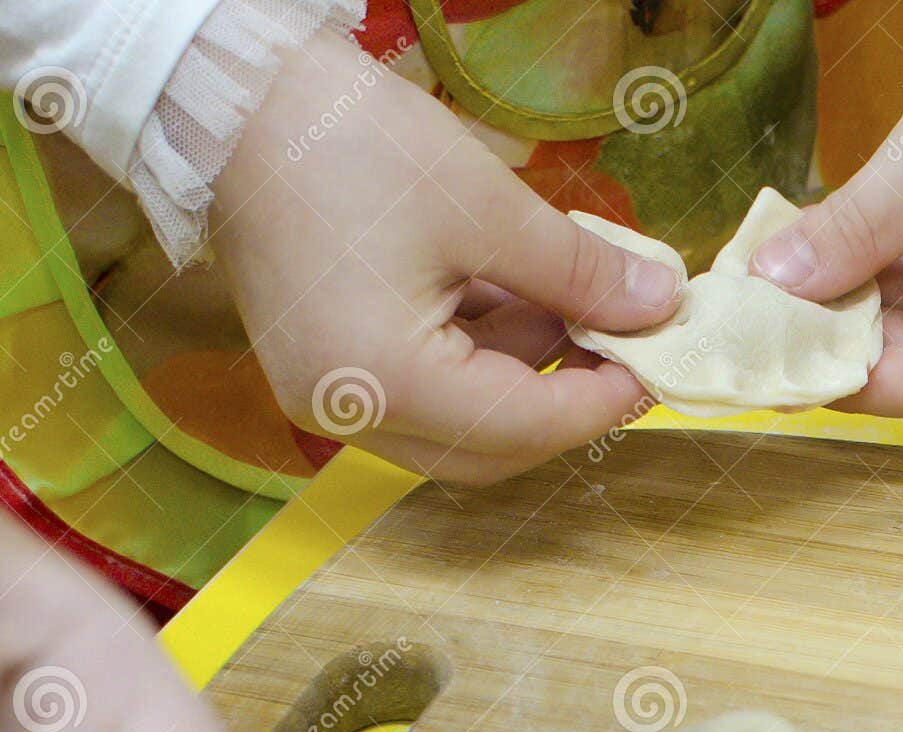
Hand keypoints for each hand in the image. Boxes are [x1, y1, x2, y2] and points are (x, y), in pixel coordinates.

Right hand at [212, 31, 683, 484]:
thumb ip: (581, 274)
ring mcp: (330, 396)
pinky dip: (480, 356)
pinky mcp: (326, 367)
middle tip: (627, 347)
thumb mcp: (487, 208)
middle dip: (567, 402)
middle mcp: (349, 413)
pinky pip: (423, 390)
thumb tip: (659, 305)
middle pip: (491, 448)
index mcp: (384, 382)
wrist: (231, 101)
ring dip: (526, 375)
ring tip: (577, 304)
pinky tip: (522, 299)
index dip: (605, 400)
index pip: (524, 427)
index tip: (660, 362)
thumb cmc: (348, 145)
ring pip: (459, 423)